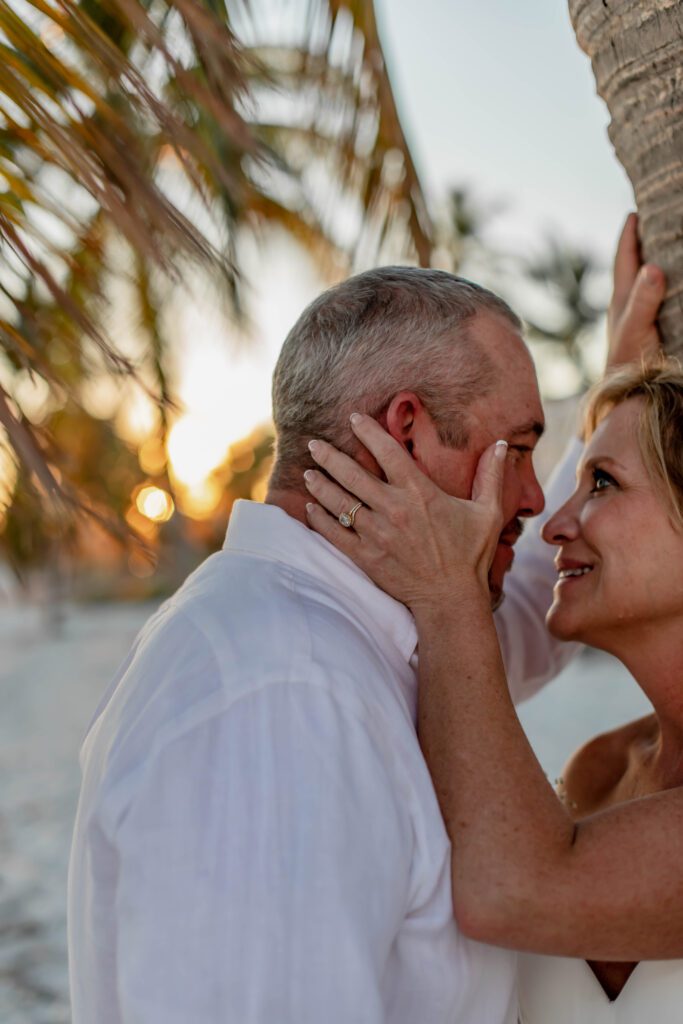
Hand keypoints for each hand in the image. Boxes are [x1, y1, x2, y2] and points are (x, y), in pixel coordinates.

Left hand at [304, 413, 507, 614]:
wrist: (451, 599)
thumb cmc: (470, 555)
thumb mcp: (488, 513)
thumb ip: (491, 476)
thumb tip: (502, 444)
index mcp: (420, 493)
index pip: (388, 453)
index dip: (368, 432)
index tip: (353, 418)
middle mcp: (394, 509)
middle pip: (353, 474)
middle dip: (330, 456)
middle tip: (314, 444)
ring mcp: (377, 534)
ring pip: (339, 502)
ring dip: (320, 485)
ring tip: (308, 473)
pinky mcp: (366, 556)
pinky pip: (334, 534)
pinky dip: (319, 519)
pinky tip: (309, 508)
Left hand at [606, 213, 665, 371]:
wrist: (632, 396)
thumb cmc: (629, 362)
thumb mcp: (636, 328)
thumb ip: (643, 300)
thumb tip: (651, 267)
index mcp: (621, 298)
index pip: (624, 257)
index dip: (630, 233)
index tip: (636, 211)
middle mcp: (628, 304)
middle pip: (636, 265)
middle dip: (646, 242)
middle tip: (659, 219)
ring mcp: (640, 317)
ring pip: (648, 281)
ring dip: (658, 263)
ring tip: (672, 245)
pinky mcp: (652, 329)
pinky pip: (660, 299)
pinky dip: (668, 285)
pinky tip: (678, 283)